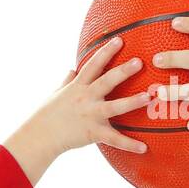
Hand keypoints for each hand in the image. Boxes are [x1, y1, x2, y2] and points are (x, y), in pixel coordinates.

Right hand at [4, 35, 152, 184]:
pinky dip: (129, 144)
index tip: (119, 39)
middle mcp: (86, 98)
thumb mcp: (57, 93)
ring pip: (114, 107)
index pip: (93, 64)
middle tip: (139, 62)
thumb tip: (71, 69)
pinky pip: (113, 139)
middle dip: (123, 71)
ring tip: (148, 97)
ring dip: (132, 102)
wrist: (40, 136)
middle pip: (106, 81)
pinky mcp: (93, 133)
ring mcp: (90, 115)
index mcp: (78, 86)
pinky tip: (144, 148)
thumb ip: (67, 81)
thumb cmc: (48, 114)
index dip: (106, 51)